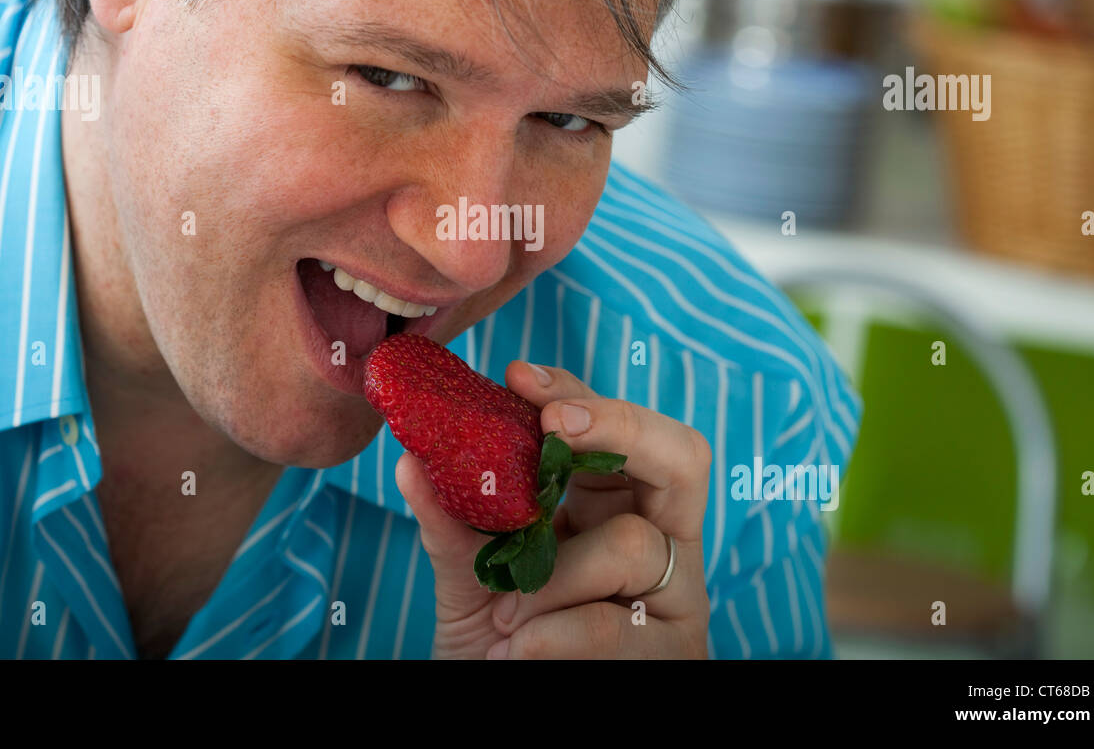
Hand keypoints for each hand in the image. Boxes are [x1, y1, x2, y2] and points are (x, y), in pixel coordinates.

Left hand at [395, 359, 711, 658]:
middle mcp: (658, 538)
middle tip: (554, 427)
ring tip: (506, 616)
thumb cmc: (498, 645)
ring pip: (630, 543)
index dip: (577, 390)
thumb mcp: (471, 578)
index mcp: (613, 505)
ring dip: (552, 578)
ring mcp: (677, 595)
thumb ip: (451, 521)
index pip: (613, 428)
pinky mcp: (677, 650)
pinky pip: (615, 622)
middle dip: (619, 425)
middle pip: (683, 454)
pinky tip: (519, 652)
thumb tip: (410, 459)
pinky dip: (555, 634)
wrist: (502, 716)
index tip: (518, 378)